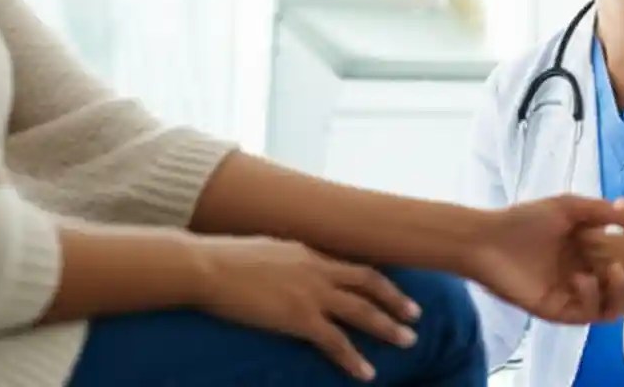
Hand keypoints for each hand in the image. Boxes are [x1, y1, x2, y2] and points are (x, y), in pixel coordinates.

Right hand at [191, 235, 418, 381]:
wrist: (207, 267)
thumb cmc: (225, 259)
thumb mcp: (265, 250)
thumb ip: (285, 259)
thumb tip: (289, 266)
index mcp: (309, 251)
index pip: (352, 264)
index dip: (377, 278)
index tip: (393, 288)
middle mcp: (317, 269)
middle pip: (369, 283)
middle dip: (396, 300)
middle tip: (416, 315)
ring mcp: (310, 294)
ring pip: (361, 311)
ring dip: (387, 327)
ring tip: (408, 342)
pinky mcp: (298, 318)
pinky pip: (335, 342)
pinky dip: (353, 358)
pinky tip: (366, 373)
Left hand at [465, 195, 623, 323]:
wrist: (488, 237)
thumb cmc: (525, 220)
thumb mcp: (569, 208)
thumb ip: (601, 211)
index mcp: (594, 257)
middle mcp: (589, 280)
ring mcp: (575, 298)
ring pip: (613, 309)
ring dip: (622, 294)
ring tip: (616, 270)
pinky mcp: (558, 310)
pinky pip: (586, 312)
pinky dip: (590, 295)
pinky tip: (581, 277)